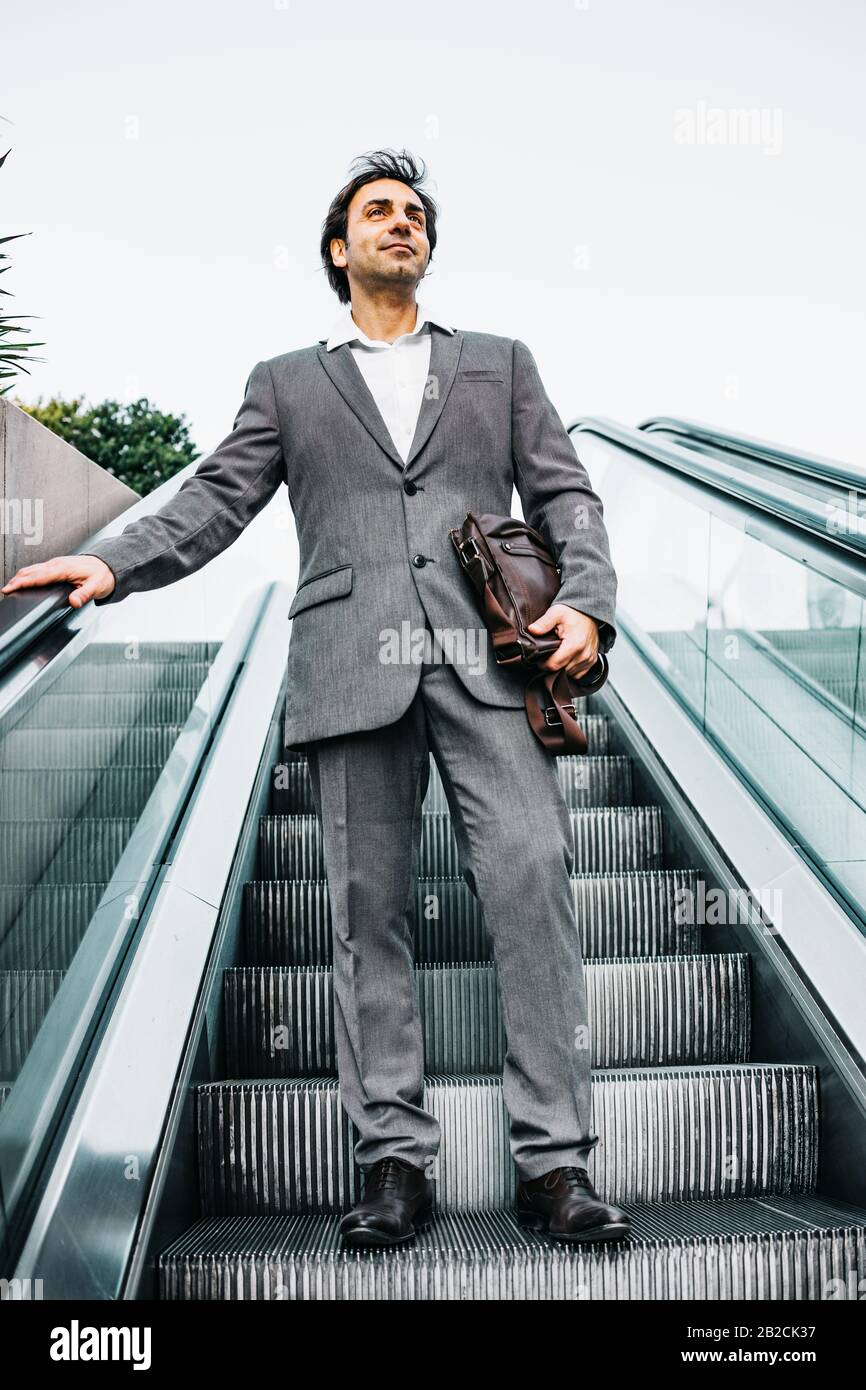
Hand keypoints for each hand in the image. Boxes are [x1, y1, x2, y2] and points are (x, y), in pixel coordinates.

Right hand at [1, 554, 115, 607]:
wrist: (110, 564)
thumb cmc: (103, 575)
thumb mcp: (97, 587)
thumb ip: (84, 595)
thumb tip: (73, 602)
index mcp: (64, 569)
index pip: (38, 576)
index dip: (22, 583)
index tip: (10, 588)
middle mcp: (58, 564)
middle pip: (31, 571)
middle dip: (16, 580)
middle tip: (5, 590)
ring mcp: (57, 564)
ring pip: (33, 569)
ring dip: (20, 577)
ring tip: (9, 586)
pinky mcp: (57, 565)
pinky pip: (38, 569)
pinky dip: (27, 574)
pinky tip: (23, 580)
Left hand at [527, 604, 598, 679]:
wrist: (589, 612)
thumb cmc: (573, 613)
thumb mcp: (556, 613)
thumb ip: (544, 623)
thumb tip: (532, 630)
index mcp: (574, 645)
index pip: (553, 665)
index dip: (543, 664)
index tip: (539, 658)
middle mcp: (583, 655)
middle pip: (561, 671)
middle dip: (551, 666)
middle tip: (547, 655)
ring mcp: (589, 659)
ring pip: (569, 674)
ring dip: (561, 668)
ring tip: (557, 655)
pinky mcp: (592, 661)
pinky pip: (578, 674)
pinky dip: (570, 669)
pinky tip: (566, 659)